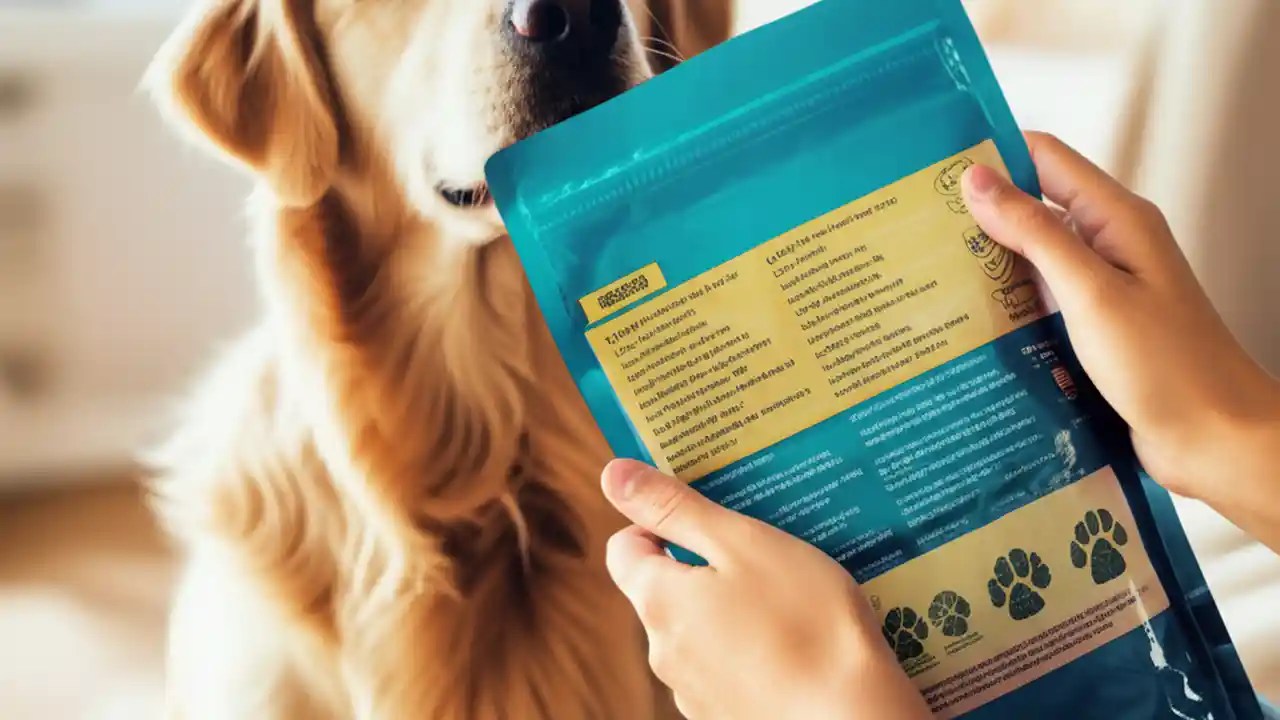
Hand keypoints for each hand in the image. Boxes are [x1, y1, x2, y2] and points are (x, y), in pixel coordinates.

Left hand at [601, 459, 931, 719]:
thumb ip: (674, 508)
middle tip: (760, 550)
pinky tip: (795, 640)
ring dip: (728, 609)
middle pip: (663, 590)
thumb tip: (614, 474)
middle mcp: (663, 651)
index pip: (624, 548)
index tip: (705, 517)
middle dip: (703, 566)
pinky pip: (726, 667)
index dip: (656, 523)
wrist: (854, 714)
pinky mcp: (727, 715)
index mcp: (658, 600)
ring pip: (697, 631)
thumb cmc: (805, 621)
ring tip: (786, 596)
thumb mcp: (741, 542)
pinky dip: (749, 648)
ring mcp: (693, 691)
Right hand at [963, 132, 1279, 549]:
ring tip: (927, 275)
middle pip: (1033, 208)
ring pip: (1031, 259)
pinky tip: (965, 322)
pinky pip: (1039, 302)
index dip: (992, 156)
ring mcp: (1100, 288)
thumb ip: (1034, 233)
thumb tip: (977, 180)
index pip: (1044, 159)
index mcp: (1116, 219)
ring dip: (987, 265)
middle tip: (914, 228)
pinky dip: (1005, 306)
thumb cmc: (1166, 366)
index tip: (932, 168)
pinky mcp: (1091, 328)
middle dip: (978, 214)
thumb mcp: (1091, 293)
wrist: (1213, 438)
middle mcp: (1108, 244)